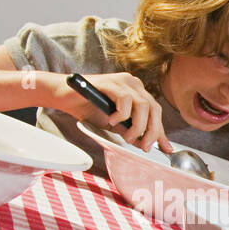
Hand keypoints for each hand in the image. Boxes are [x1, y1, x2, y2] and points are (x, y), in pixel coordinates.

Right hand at [55, 71, 171, 152]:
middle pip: (153, 108)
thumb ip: (135, 131)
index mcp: (138, 92)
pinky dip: (122, 114)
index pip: (156, 112)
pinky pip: (125, 99)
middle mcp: (133, 84)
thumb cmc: (90, 109)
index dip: (160, 131)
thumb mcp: (118, 125)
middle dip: (151, 131)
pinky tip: (113, 121)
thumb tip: (150, 145)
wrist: (65, 97)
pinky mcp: (110, 81)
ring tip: (127, 136)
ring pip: (142, 105)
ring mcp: (122, 81)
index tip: (164, 148)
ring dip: (137, 125)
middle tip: (143, 146)